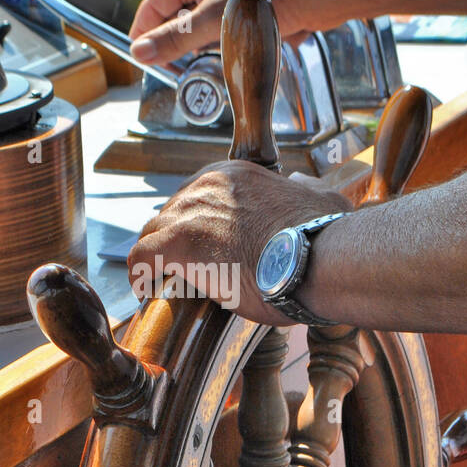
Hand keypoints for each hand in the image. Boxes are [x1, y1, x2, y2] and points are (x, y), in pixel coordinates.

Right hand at [128, 0, 323, 64]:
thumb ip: (175, 39)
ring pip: (204, 10)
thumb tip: (142, 51)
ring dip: (200, 35)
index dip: (144, 30)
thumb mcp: (212, 24)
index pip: (154, 1)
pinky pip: (228, 11)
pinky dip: (222, 30)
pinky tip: (231, 45)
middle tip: (173, 61)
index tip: (142, 53)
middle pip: (179, 6)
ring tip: (203, 56)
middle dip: (174, 35)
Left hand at [128, 161, 351, 323]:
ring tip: (165, 281)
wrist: (320, 258)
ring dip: (157, 256)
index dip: (196, 224)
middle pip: (172, 212)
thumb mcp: (318, 198)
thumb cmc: (326, 236)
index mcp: (236, 176)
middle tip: (183, 267)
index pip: (198, 196)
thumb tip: (301, 185)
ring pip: (153, 232)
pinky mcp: (178, 244)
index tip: (201, 246)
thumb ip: (303, 189)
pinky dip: (140, 274)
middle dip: (174, 239)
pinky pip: (140, 257)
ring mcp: (190, 213)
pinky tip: (146, 290)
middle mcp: (208, 186)